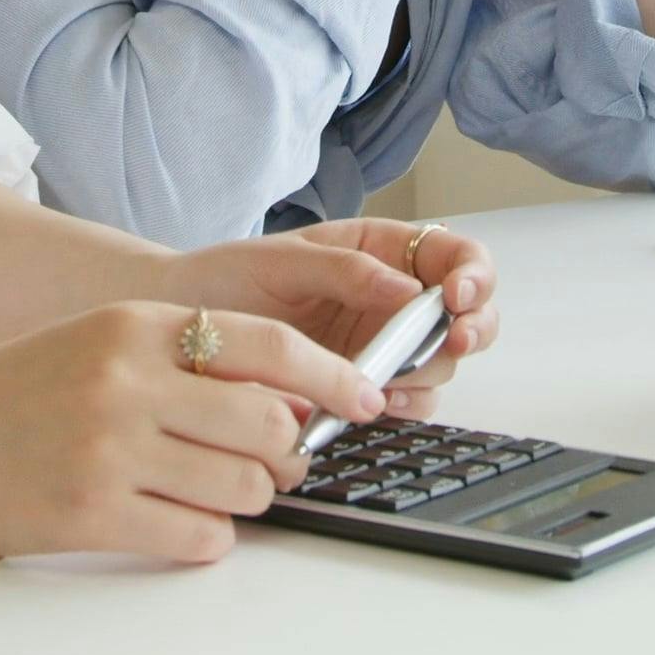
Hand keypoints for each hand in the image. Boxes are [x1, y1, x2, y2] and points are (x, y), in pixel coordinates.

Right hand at [0, 300, 383, 563]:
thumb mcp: (95, 343)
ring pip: (244, 486)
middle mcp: (127, 379)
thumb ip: (184, 358)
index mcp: (134, 325)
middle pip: (270, 421)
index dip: (336, 375)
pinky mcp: (90, 514)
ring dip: (248, 499)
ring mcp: (109, 449)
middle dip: (289, 450)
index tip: (369, 395)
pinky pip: (200, 538)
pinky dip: (206, 539)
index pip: (270, 344)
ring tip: (211, 493)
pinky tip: (173, 524)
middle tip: (277, 462)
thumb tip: (288, 398)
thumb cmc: (5, 395)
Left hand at [165, 219, 502, 418]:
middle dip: (472, 327)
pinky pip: (408, 400)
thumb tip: (409, 288)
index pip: (452, 255)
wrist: (182, 330)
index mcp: (380, 250)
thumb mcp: (284, 259)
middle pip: (465, 314)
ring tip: (394, 377)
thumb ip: (347, 269)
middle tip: (452, 341)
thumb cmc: (226, 279)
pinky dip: (406, 403)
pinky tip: (378, 400)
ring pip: (441, 362)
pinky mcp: (362, 386)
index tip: (457, 295)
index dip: (472, 273)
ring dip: (432, 370)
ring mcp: (380, 346)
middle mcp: (390, 298)